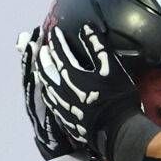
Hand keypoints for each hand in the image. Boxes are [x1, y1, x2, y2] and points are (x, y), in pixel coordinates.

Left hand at [36, 21, 143, 160]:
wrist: (120, 132)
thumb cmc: (118, 98)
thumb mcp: (112, 68)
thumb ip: (97, 46)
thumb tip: (86, 28)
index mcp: (74, 76)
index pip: (60, 54)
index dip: (56, 41)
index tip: (54, 31)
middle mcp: (65, 91)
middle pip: (48, 71)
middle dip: (44, 58)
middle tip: (42, 49)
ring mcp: (65, 108)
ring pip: (47, 88)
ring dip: (42, 76)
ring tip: (40, 68)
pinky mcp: (69, 121)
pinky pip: (52, 105)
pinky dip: (48, 95)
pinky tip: (48, 93)